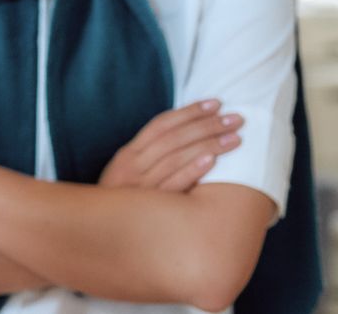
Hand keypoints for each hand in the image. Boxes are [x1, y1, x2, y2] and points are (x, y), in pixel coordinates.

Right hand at [97, 99, 242, 192]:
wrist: (101, 234)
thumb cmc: (124, 202)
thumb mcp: (128, 174)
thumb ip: (150, 157)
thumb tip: (187, 137)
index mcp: (128, 154)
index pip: (161, 124)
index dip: (189, 111)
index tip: (216, 103)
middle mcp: (132, 166)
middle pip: (173, 137)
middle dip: (206, 125)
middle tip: (235, 118)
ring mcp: (141, 185)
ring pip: (176, 157)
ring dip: (207, 145)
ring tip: (234, 138)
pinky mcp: (150, 206)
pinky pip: (173, 184)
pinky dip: (191, 170)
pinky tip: (211, 161)